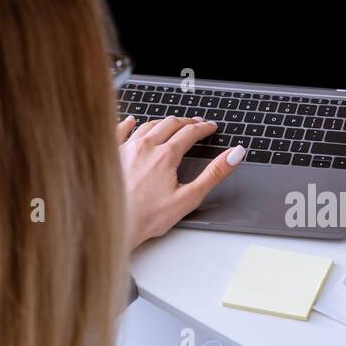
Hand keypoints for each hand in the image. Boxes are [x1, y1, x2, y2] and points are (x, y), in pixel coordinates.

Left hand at [116, 115, 244, 247]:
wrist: (113, 224)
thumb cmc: (147, 217)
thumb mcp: (189, 198)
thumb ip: (214, 174)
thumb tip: (234, 155)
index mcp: (165, 155)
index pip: (190, 133)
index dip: (203, 128)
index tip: (211, 127)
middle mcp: (144, 146)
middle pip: (169, 124)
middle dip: (186, 122)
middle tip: (196, 123)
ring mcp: (125, 149)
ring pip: (147, 125)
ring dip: (163, 122)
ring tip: (171, 123)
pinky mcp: (111, 155)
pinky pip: (119, 131)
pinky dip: (128, 123)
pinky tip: (132, 121)